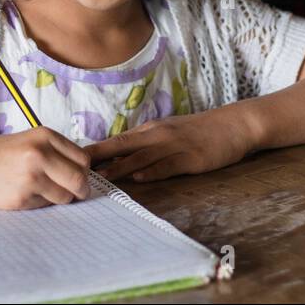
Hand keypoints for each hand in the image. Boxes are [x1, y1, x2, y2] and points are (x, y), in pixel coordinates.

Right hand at [0, 127, 91, 209]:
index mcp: (45, 136)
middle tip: (73, 193)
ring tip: (39, 189)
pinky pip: (45, 205)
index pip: (83, 159)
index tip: (76, 177)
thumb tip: (86, 174)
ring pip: (65, 197)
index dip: (83, 171)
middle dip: (80, 190)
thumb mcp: (30, 141)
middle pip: (80, 180)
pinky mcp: (21, 197)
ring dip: (58, 198)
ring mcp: (30, 176)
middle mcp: (40, 154)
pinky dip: (39, 202)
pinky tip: (23, 193)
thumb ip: (56, 153)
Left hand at [83, 108, 252, 182]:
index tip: (71, 159)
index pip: (117, 141)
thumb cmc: (198, 132)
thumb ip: (145, 145)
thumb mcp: (168, 134)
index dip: (95, 150)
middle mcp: (158, 135)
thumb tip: (117, 160)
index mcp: (150, 130)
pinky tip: (140, 177)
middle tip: (75, 168)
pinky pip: (169, 165)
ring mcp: (174, 146)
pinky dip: (153, 171)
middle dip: (98, 157)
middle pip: (122, 146)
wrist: (233, 125)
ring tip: (101, 179)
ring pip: (142, 157)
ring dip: (120, 168)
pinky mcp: (191, 158)